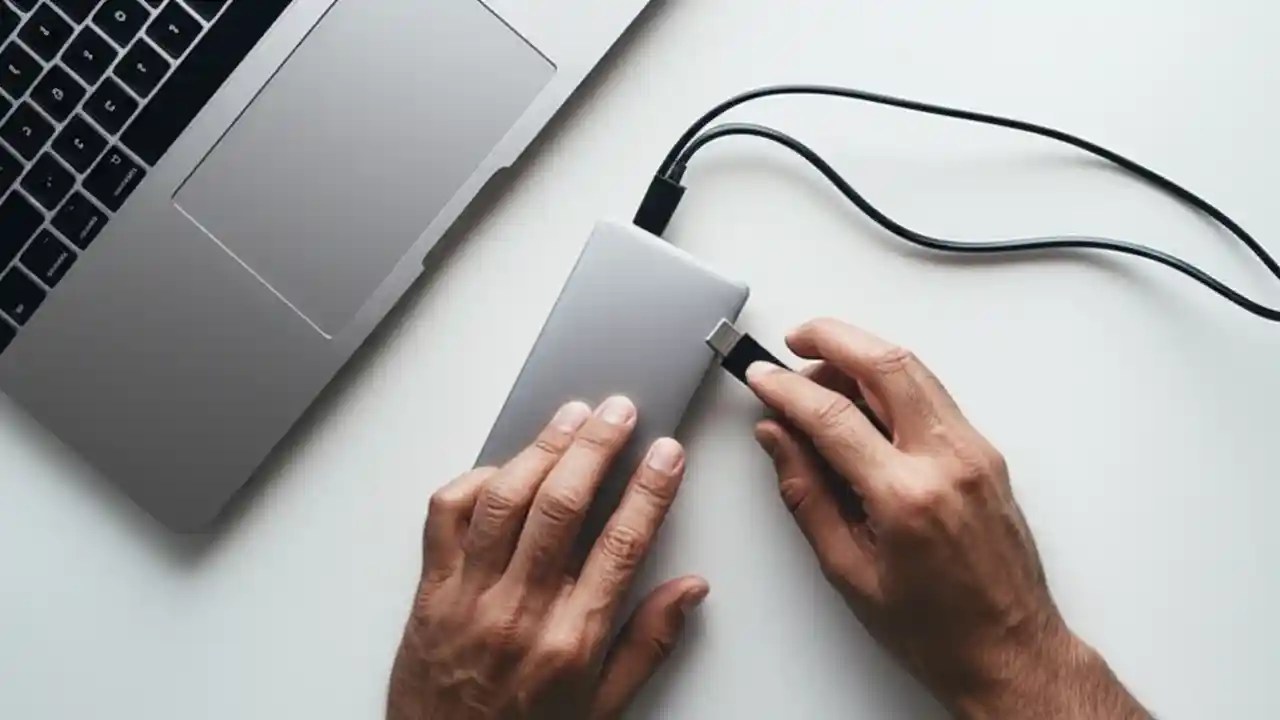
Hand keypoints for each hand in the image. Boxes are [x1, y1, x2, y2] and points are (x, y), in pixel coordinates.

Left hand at [388, 397, 707, 719]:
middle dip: (596, 446)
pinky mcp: (430, 589)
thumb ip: (649, 643)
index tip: (666, 454)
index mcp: (571, 641)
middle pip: (562, 506)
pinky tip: (503, 466)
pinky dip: (473, 480)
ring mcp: (468, 596)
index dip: (649, 491)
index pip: (620, 545)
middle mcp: (519, 611)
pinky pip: (444, 516)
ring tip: (570, 417)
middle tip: (618, 411)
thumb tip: (690, 589)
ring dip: (541, 448)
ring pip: (505, 501)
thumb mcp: (604, 707)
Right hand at [747, 319, 1146, 718]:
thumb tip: (777, 438)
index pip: (833, 415)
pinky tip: (862, 400)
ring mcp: (975, 452)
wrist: (1010, 650)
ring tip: (820, 375)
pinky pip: (932, 395)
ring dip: (862, 356)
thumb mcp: (848, 570)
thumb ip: (806, 494)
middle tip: (794, 340)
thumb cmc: (935, 628)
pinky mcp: (987, 454)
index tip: (761, 377)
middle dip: (833, 337)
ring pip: (915, 370)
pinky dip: (891, 381)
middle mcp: (948, 461)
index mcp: (907, 497)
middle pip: (886, 363)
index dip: (786, 388)